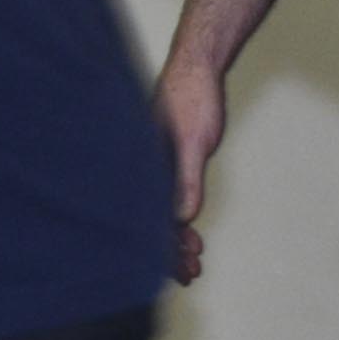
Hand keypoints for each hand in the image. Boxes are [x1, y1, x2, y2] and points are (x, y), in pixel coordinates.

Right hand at [149, 46, 229, 286]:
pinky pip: (164, 198)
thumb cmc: (191, 97)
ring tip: (196, 259)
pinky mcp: (163, 161)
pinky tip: (187, 230)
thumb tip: (183, 219)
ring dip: (174, 237)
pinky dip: (175, 217)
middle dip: (169, 250)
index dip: (165, 247)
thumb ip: (187, 179)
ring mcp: (151, 166)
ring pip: (157, 212)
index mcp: (141, 166)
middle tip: (194, 273)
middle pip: (149, 220)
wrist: (197, 67)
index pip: (148, 218)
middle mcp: (141, 169)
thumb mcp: (194, 141)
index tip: (185, 267)